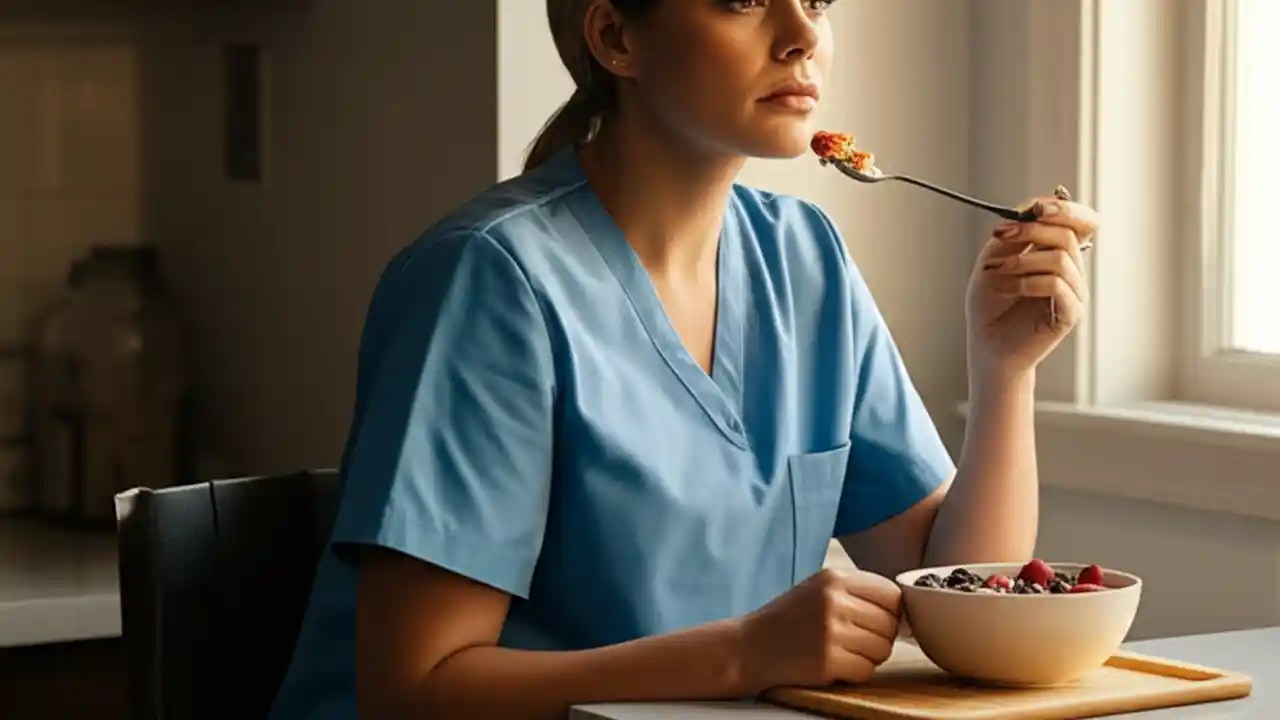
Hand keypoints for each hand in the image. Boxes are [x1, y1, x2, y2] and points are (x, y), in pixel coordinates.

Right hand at [737, 568, 900, 693]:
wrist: (750, 646)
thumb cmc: (788, 620)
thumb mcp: (818, 590)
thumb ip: (856, 592)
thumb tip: (903, 608)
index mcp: (834, 578)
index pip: (891, 593)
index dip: (892, 611)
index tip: (879, 621)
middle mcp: (834, 600)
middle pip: (891, 623)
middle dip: (881, 636)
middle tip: (856, 640)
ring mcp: (831, 631)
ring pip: (883, 648)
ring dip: (869, 656)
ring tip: (844, 651)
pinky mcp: (827, 661)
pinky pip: (867, 670)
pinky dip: (856, 673)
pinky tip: (835, 665)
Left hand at [966, 191, 1101, 379]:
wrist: (986, 345)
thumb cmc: (989, 304)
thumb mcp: (994, 259)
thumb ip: (1014, 233)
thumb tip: (1035, 206)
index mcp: (1057, 252)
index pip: (1081, 220)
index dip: (1065, 208)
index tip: (1036, 207)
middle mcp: (1070, 269)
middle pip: (1069, 233)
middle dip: (1033, 229)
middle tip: (1002, 234)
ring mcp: (1073, 291)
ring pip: (1060, 257)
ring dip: (1024, 258)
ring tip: (1000, 270)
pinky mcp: (1070, 313)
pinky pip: (1056, 284)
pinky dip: (1029, 281)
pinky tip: (1011, 288)